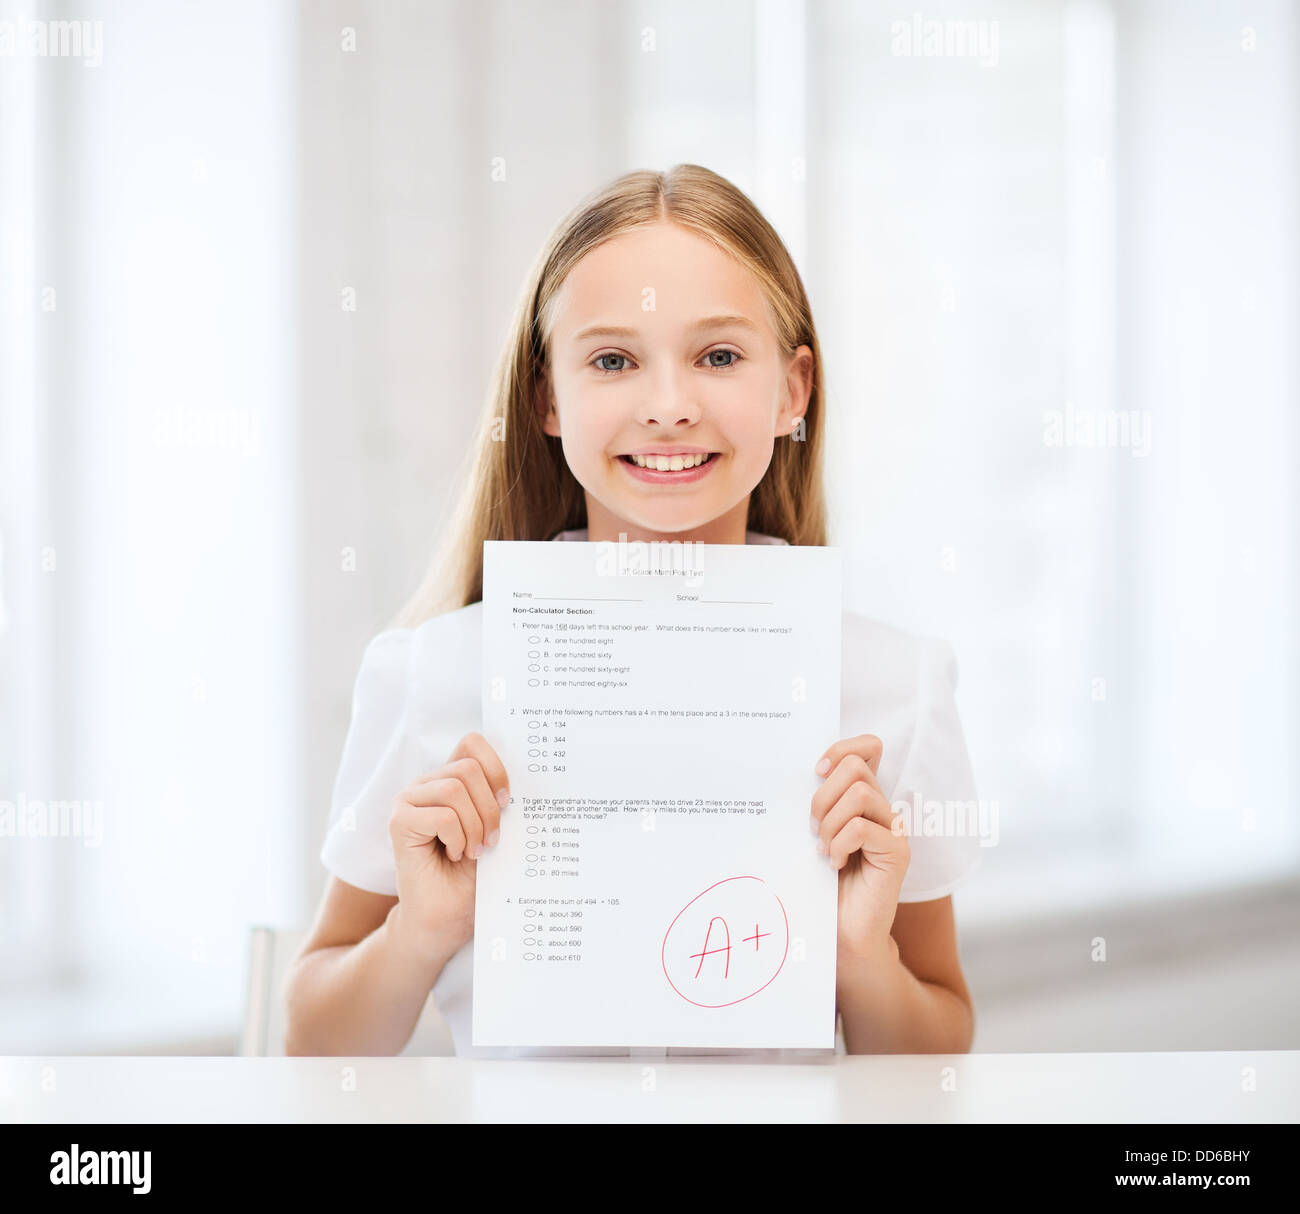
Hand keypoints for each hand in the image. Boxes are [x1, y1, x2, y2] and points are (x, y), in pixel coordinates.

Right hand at [387, 732, 509, 958]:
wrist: (446, 917)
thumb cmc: (470, 875)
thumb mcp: (493, 828)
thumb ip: (498, 798)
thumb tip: (528, 771)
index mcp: (449, 779)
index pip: (471, 743)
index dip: (495, 766)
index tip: (508, 802)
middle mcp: (427, 784)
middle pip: (467, 767)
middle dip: (489, 807)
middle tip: (491, 840)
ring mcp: (409, 801)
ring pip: (454, 788)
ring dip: (474, 825)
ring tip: (473, 850)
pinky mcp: (399, 823)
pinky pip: (443, 815)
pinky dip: (458, 838)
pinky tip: (454, 854)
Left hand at [810, 733, 909, 960]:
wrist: (839, 930)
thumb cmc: (823, 881)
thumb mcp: (814, 832)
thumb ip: (817, 802)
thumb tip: (803, 774)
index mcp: (863, 798)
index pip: (868, 748)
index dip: (841, 748)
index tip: (816, 771)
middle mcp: (882, 808)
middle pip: (855, 767)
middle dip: (823, 795)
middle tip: (813, 829)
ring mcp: (893, 829)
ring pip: (859, 794)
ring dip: (830, 822)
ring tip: (824, 849)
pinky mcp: (897, 852)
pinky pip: (861, 827)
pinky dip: (839, 843)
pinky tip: (835, 863)